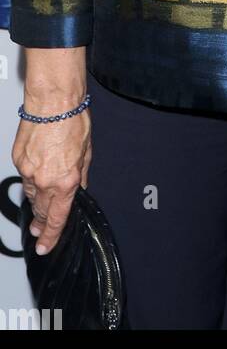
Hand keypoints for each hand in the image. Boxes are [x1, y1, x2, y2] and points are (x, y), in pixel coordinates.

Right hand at [13, 104, 91, 254]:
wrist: (53, 102)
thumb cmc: (73, 121)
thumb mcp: (87, 152)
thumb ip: (81, 175)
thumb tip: (79, 187)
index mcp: (66, 181)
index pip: (58, 217)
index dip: (52, 236)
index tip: (46, 246)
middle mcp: (46, 180)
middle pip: (41, 211)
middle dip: (42, 224)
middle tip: (39, 233)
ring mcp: (28, 171)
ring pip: (32, 196)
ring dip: (36, 204)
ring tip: (38, 213)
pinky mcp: (18, 160)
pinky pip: (25, 178)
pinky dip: (31, 183)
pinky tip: (35, 183)